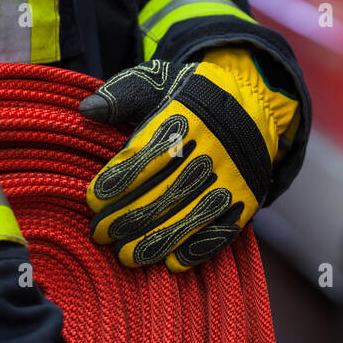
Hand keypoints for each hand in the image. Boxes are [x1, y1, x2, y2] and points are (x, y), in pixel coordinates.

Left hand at [78, 49, 299, 270]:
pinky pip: (221, 231)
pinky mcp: (246, 199)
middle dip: (126, 218)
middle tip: (99, 233)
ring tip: (125, 255)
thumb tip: (87, 110)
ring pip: (188, 217)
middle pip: (163, 193)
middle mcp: (211, 149)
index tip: (93, 200)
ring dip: (154, 242)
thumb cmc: (193, 96)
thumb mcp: (160, 81)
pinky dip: (196, 250)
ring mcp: (231, 177)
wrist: (256, 104)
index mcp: (185, 118)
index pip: (145, 156)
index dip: (117, 181)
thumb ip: (123, 94)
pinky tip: (170, 261)